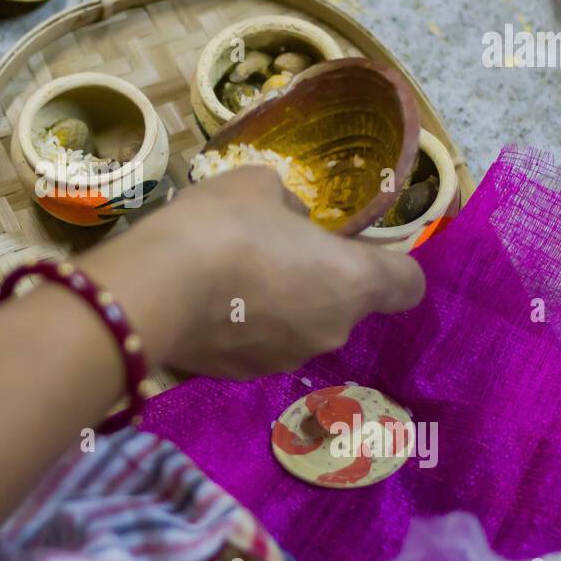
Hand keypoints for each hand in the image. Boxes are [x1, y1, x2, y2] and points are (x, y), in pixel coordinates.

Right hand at [83, 165, 425, 379]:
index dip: (391, 264)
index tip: (358, 246)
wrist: (153, 290)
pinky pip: (260, 345)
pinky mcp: (243, 375)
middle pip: (346, 305)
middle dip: (320, 280)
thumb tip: (289, 221)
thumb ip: (289, 207)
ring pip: (302, 328)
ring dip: (282, 306)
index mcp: (352, 280)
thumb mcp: (260, 186)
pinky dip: (246, 328)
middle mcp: (331, 330)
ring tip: (233, 278)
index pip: (407, 284)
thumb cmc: (222, 226)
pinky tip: (209, 304)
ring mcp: (286, 360)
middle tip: (276, 250)